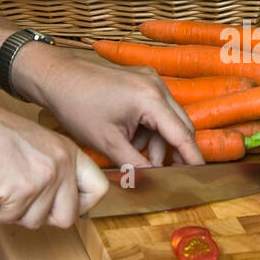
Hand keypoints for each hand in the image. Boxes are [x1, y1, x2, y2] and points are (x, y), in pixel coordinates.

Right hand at [0, 94, 109, 228]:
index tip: (66, 205)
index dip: (82, 204)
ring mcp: (44, 178)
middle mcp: (61, 165)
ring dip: (16, 213)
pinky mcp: (23, 191)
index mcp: (69, 152)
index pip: (98, 189)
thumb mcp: (41, 145)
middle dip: (43, 216)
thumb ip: (57, 169)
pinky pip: (12, 219)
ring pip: (36, 222)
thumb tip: (67, 203)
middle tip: (26, 202)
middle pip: (67, 217)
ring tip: (5, 188)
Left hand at [37, 54, 203, 168]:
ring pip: (167, 118)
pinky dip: (148, 128)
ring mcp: (149, 79)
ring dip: (158, 141)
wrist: (56, 77)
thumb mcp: (107, 142)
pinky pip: (155, 109)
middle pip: (180, 125)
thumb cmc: (78, 105)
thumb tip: (152, 182)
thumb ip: (135, 164)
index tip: (202, 178)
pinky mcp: (140, 80)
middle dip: (173, 152)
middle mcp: (156, 84)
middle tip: (164, 176)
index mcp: (151, 98)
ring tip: (137, 160)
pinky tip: (131, 142)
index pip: (182, 134)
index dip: (193, 159)